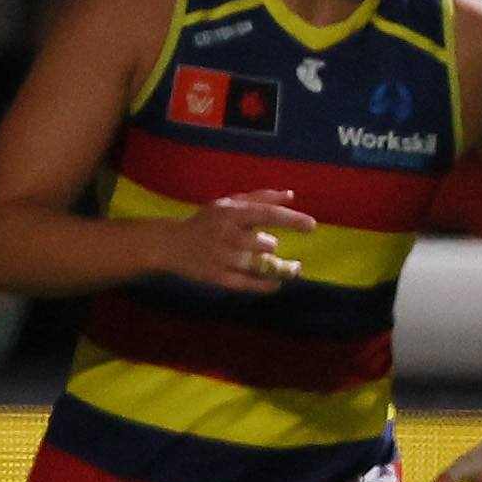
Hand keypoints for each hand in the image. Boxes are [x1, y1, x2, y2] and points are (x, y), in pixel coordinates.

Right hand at [159, 188, 316, 293]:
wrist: (170, 244)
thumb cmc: (205, 222)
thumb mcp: (228, 204)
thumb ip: (260, 198)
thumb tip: (291, 195)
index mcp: (230, 213)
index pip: (266, 214)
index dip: (290, 220)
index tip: (311, 226)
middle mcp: (225, 234)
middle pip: (263, 243)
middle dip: (269, 245)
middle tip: (266, 246)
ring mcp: (219, 257)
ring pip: (256, 264)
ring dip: (271, 265)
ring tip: (282, 267)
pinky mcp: (214, 277)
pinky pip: (245, 283)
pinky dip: (263, 286)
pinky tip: (275, 284)